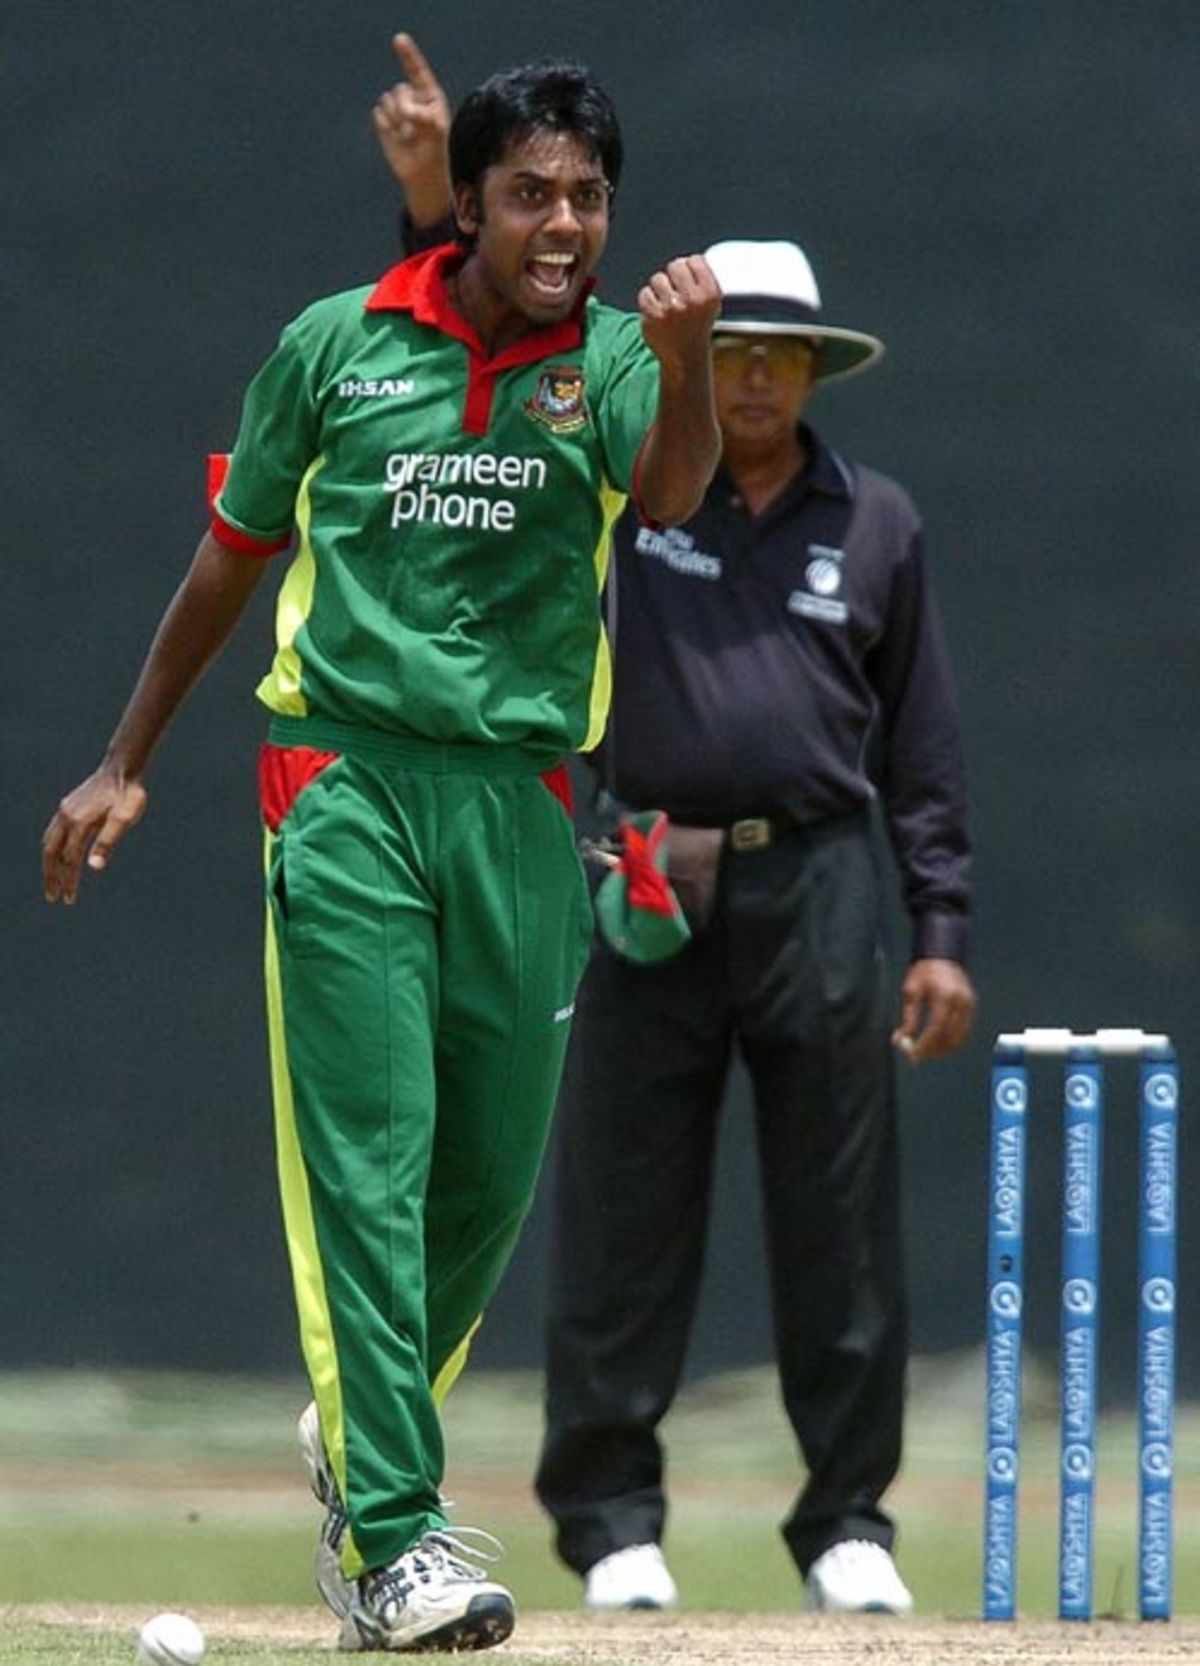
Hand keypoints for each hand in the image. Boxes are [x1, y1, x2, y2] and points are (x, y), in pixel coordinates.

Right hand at [42, 764, 147, 904]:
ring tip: (52, 882)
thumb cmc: (128, 794)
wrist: (123, 768)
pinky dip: (51, 849)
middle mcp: (66, 816)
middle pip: (51, 853)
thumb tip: (93, 868)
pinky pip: (53, 833)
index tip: (70, 899)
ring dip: (49, 864)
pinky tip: (56, 857)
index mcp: (79, 822)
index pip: (70, 860)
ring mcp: (65, 810)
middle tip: (52, 897)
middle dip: (51, 877)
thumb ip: (108, 842)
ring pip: (49, 843)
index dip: (69, 881)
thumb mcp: (125, 818)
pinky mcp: (67, 806)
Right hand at [372, 31, 451, 222]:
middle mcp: (412, 98)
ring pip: (387, 101)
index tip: (399, 39)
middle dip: (405, 109)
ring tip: (407, 135)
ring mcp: (397, 108)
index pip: (417, 71)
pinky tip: (396, 138)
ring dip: (396, 120)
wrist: (422, 174)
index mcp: (429, 95)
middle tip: (415, 129)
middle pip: (400, 90)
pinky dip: (386, 127)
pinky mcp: (384, 120)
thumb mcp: (435, 132)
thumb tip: (404, 110)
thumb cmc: (434, 150)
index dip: (408, 55)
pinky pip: (378, 114)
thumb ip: (422, 116)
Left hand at [638, 255, 721, 374]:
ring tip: (667, 304)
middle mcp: (692, 300)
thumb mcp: (710, 303)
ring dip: (660, 289)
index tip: (689, 281)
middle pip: (675, 265)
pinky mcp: (653, 316)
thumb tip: (683, 260)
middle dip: (674, 275)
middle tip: (675, 290)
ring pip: (658, 278)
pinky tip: (657, 312)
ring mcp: (671, 308)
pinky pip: (645, 293)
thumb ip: (701, 279)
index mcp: (710, 294)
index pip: (695, 260)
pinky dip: (649, 301)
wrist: (684, 357)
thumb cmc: (697, 325)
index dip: (689, 268)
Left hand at [892, 957, 975, 1062]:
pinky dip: (951, 1041)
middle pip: (950, 1037)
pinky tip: (937, 1042)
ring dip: (942, 1049)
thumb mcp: (910, 992)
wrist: (942, 957)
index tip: (912, 1056)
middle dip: (933, 1051)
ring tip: (926, 1050)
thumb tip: (900, 1040)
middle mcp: (961, 1002)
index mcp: (944, 996)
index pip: (936, 1028)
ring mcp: (969, 1006)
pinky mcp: (972, 1008)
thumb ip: (908, 1018)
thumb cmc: (925, 972)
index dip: (924, 1045)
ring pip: (959, 1039)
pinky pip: (963, 1032)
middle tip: (917, 1056)